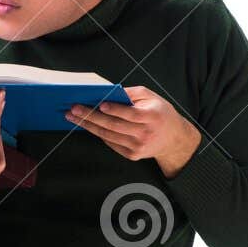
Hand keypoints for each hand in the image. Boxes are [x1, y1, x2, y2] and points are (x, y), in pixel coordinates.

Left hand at [65, 85, 201, 177]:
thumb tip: (109, 92)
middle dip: (91, 116)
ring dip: (88, 126)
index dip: (115, 109)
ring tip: (73, 117)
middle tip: (74, 109)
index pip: (130, 114)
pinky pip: (111, 143)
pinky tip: (87, 125)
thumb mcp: (152, 98)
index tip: (100, 104)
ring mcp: (138, 146)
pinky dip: (98, 133)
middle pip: (114, 125)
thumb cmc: (160, 113)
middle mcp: (145, 133)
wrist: (174, 139)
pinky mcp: (132, 155)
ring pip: (108, 135)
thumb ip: (132, 93)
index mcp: (152, 117)